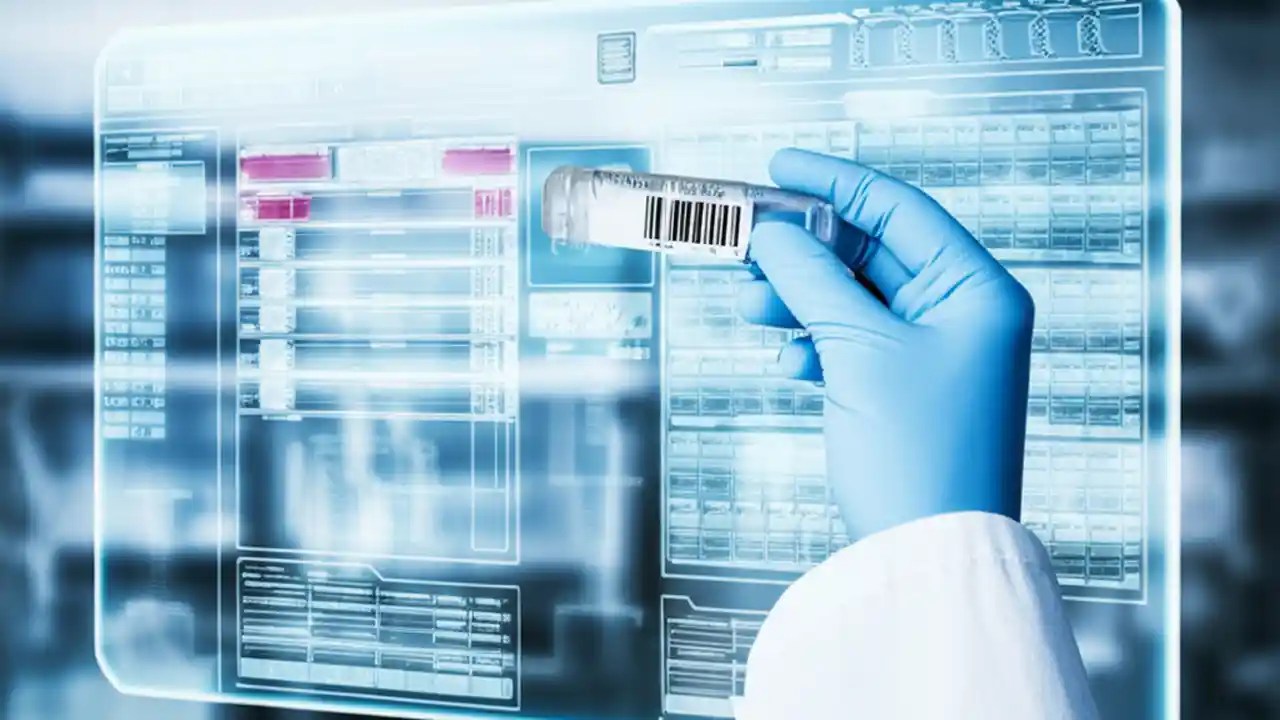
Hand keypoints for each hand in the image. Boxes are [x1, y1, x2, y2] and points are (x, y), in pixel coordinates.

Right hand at [738, 148, 1034, 539]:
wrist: (927, 554)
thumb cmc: (918, 453)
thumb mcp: (859, 350)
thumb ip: (812, 280)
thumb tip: (772, 236)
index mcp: (978, 291)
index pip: (899, 210)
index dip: (833, 183)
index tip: (778, 168)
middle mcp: (964, 315)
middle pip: (872, 253)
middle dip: (805, 250)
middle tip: (745, 241)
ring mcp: (936, 355)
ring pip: (855, 301)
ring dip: (800, 299)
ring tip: (750, 304)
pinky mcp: (907, 391)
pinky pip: (854, 345)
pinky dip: (816, 344)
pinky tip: (790, 360)